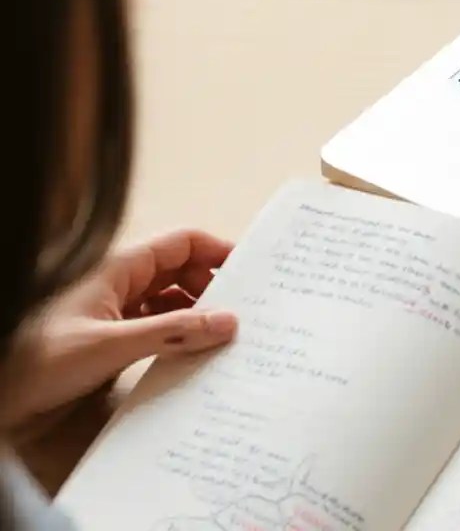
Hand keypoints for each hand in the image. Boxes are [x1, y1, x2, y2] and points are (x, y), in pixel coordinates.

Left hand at [1, 230, 238, 433]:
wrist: (1, 397)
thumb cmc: (41, 361)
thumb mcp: (112, 345)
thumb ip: (172, 332)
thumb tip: (229, 321)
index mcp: (119, 268)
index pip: (182, 243)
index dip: (218, 252)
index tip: (253, 274)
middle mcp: (121, 282)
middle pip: (182, 271)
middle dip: (214, 289)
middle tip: (246, 314)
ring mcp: (117, 309)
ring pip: (172, 300)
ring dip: (198, 316)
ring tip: (227, 338)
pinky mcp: (114, 337)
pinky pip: (159, 326)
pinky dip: (181, 336)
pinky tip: (196, 354)